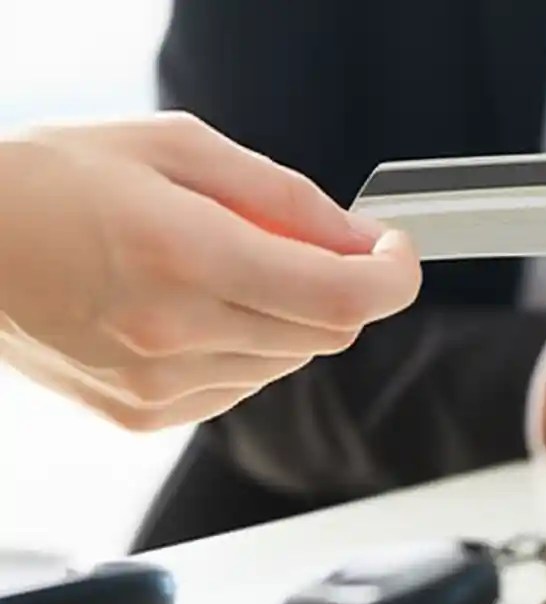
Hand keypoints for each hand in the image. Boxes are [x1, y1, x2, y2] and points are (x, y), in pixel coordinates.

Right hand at [0, 113, 421, 429]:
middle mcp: (174, 332)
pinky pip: (240, 385)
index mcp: (186, 255)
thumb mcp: (175, 148)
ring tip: (216, 268)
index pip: (341, 298)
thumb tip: (358, 234)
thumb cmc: (50, 184)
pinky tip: (189, 309)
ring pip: (287, 363)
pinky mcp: (142, 414)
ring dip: (283, 316)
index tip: (395, 254)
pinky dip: (242, 347)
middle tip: (301, 243)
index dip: (392, 277)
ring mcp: (156, 384)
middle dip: (336, 287)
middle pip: (326, 334)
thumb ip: (283, 195)